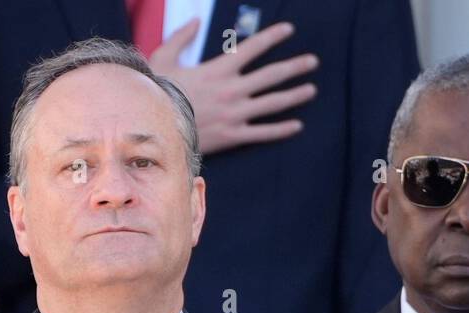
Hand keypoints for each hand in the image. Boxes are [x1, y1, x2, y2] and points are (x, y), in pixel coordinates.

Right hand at [149, 19, 317, 154]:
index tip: (289, 29)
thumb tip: (195, 20)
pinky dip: (282, 129)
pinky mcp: (234, 135)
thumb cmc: (158, 91)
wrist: (155, 127)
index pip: (252, 47)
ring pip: (273, 103)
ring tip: (312, 90)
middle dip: (295, 67)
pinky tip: (297, 125)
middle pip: (271, 75)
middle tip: (313, 61)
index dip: (273, 36)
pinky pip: (263, 133)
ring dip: (295, 95)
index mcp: (219, 69)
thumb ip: (181, 37)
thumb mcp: (164, 57)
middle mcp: (232, 90)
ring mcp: (236, 114)